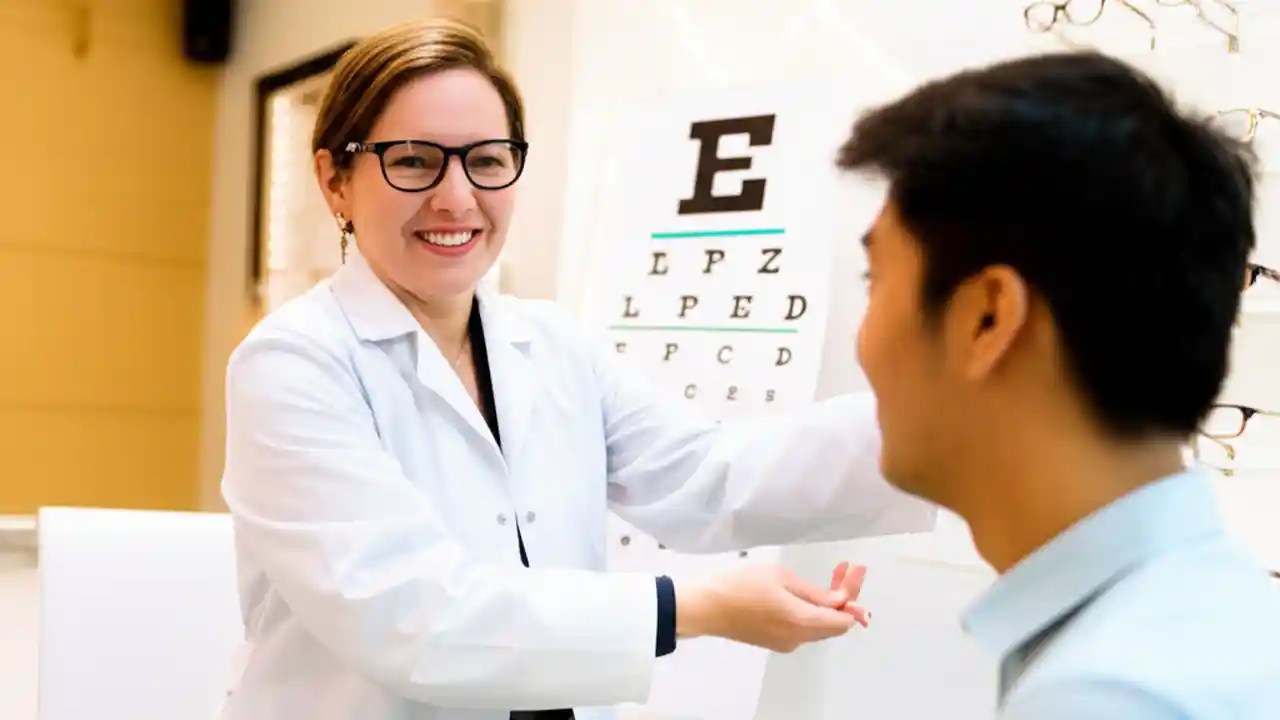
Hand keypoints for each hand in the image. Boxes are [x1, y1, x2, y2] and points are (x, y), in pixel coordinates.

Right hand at [674, 562, 864, 652]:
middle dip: (844, 597)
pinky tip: (807, 592)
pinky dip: (812, 611)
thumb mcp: (780, 577)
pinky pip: (803, 628)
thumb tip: (841, 600)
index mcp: (802, 622)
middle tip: (844, 570)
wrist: (704, 607)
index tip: (856, 569)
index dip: (854, 596)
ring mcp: (785, 642)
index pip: (844, 619)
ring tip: (828, 576)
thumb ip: (814, 592)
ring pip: (819, 626)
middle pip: (834, 624)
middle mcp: (798, 638)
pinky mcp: (773, 640)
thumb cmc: (740, 585)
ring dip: (828, 603)